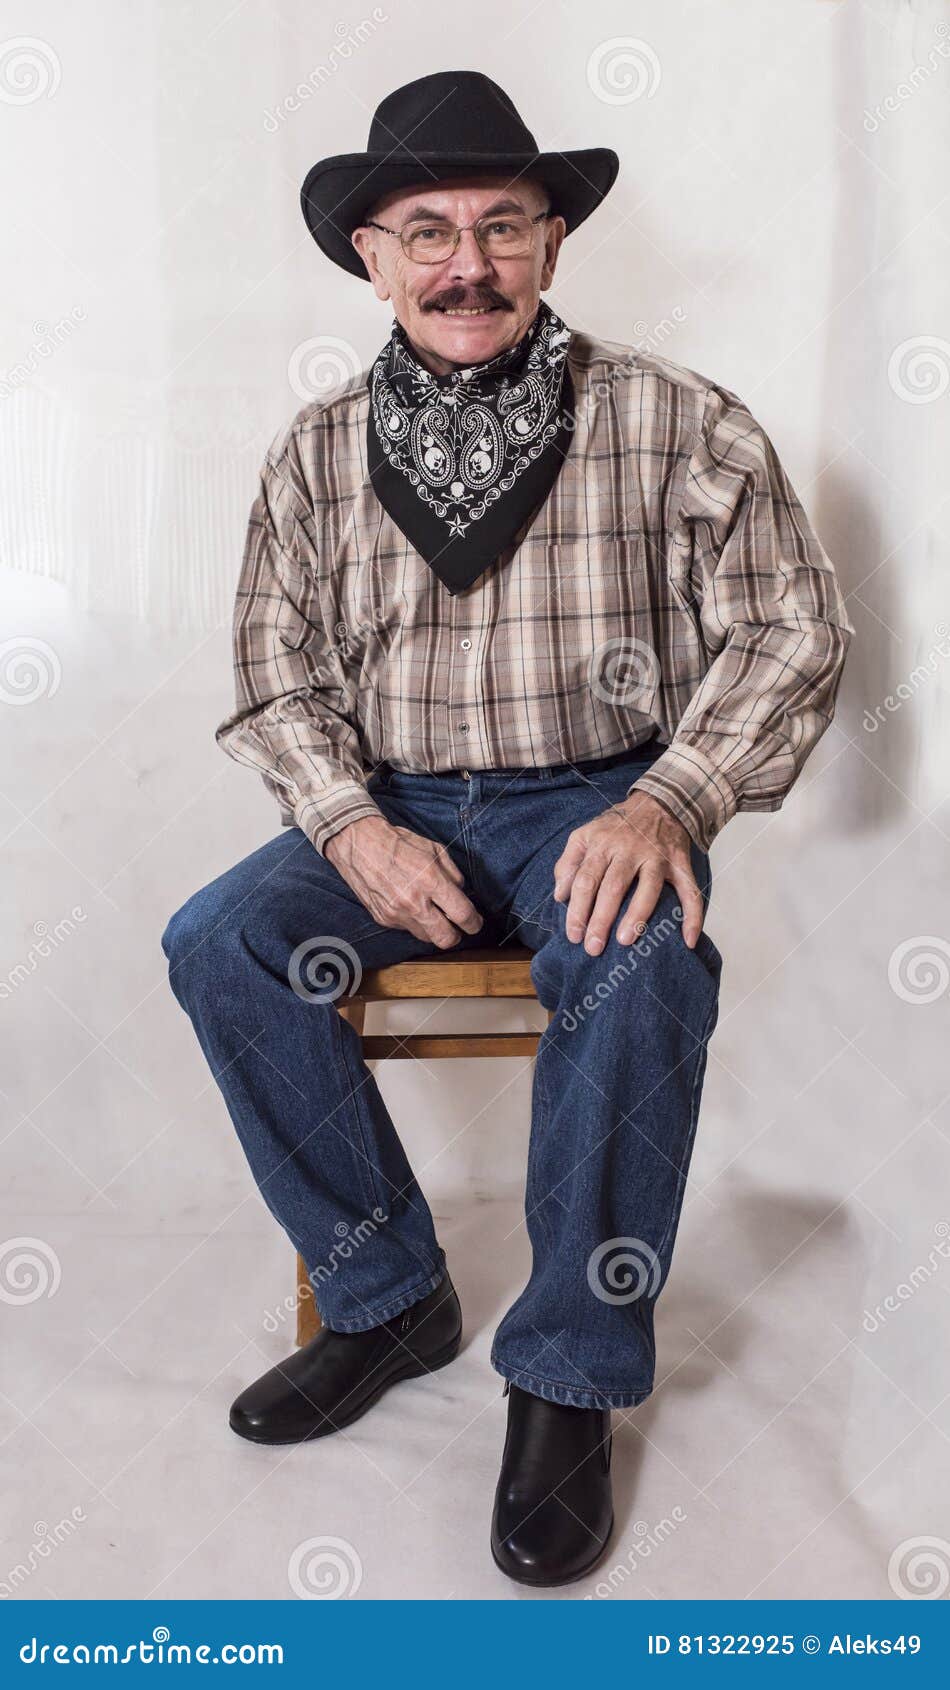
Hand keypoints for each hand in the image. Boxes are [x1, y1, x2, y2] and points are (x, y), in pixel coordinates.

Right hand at [324, 814, 482, 949]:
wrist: (360, 845)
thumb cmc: (398, 844)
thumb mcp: (434, 849)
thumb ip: (453, 874)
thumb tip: (461, 893)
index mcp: (431, 881)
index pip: (462, 914)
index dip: (474, 922)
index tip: (474, 922)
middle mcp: (414, 902)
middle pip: (446, 939)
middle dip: (457, 936)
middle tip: (458, 927)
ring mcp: (397, 913)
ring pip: (426, 938)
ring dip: (434, 930)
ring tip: (433, 914)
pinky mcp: (384, 919)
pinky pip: (407, 929)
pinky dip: (414, 922)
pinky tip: (411, 906)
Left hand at [553, 791, 703, 954]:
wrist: (659, 801)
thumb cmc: (617, 826)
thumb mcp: (585, 834)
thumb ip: (567, 862)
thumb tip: (559, 895)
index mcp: (602, 845)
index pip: (585, 880)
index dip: (577, 909)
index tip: (573, 935)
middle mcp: (629, 850)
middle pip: (613, 887)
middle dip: (601, 920)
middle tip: (593, 948)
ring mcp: (657, 857)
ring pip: (648, 889)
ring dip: (637, 916)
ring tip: (625, 941)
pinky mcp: (680, 863)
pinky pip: (690, 891)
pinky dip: (693, 916)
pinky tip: (688, 941)